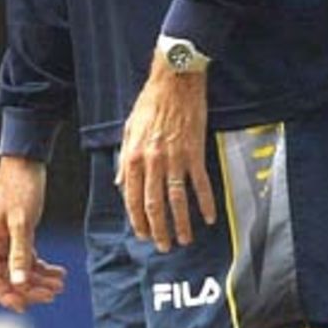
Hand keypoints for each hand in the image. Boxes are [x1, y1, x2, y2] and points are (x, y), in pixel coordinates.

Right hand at [0, 155, 66, 313]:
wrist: (27, 163)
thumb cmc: (20, 189)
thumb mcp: (22, 223)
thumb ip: (20, 254)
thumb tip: (18, 284)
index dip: (8, 296)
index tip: (25, 308)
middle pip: (9, 278)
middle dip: (31, 288)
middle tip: (53, 293)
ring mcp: (5, 241)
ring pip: (21, 271)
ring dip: (40, 280)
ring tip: (60, 284)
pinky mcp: (18, 235)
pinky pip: (28, 259)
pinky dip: (43, 268)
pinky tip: (59, 273)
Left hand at [116, 51, 215, 250]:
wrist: (174, 82)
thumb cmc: (150, 104)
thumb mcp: (128, 130)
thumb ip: (124, 160)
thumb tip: (120, 184)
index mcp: (133, 157)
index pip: (133, 198)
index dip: (137, 220)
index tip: (143, 235)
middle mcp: (152, 161)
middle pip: (154, 205)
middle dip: (158, 229)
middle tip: (163, 245)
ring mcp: (175, 159)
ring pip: (177, 200)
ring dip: (181, 223)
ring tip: (184, 239)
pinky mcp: (195, 153)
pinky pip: (200, 184)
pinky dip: (204, 203)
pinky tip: (208, 218)